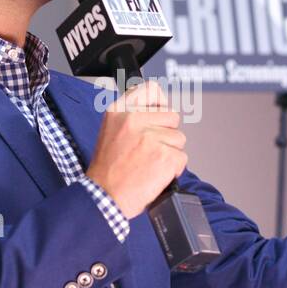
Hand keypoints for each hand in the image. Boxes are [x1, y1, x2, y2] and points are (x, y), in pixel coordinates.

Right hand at [86, 79, 186, 217]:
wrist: (105, 197)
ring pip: (179, 138)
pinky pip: (182, 158)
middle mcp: (135, 120)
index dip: (160, 104)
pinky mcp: (165, 156)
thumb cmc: (107, 171)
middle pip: (172, 117)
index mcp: (120, 111)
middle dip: (166, 134)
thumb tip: (158, 106)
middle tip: (148, 151)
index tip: (158, 116)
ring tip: (149, 164)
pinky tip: (154, 174)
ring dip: (169, 153)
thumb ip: (133, 116)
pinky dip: (173, 169)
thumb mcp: (110, 131)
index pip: (152, 90)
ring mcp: (151, 138)